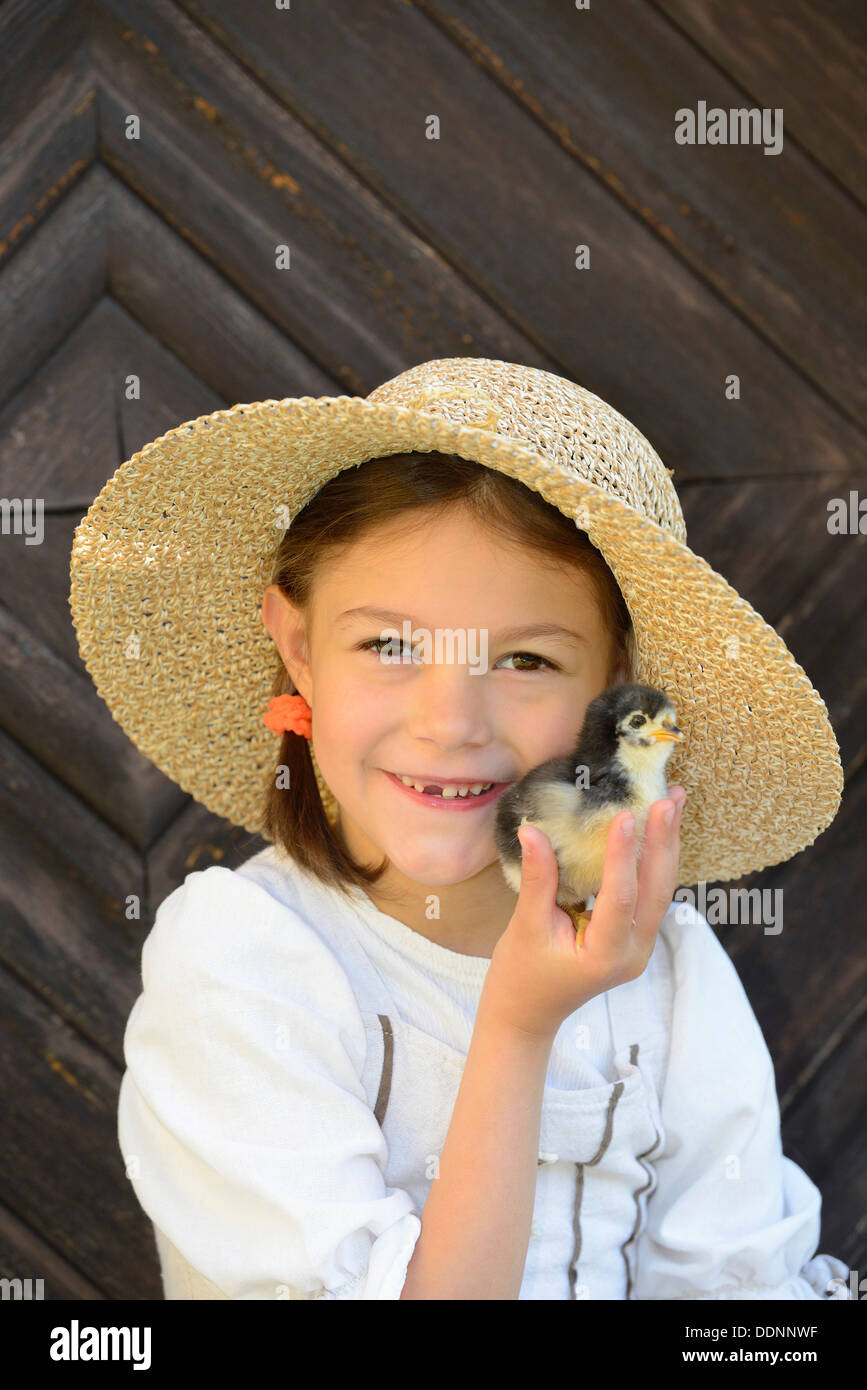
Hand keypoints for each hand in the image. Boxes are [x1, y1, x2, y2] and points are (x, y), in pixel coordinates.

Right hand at [484, 788, 685, 1040]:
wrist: (528, 1013)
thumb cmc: (522, 974)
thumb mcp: (526, 926)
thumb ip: (537, 879)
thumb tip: (533, 830)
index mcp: (605, 955)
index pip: (620, 898)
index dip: (623, 855)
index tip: (625, 814)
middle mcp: (633, 953)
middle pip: (657, 890)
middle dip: (664, 841)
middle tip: (669, 797)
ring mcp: (639, 946)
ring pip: (661, 890)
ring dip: (667, 845)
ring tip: (674, 800)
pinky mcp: (635, 937)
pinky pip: (651, 894)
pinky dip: (655, 859)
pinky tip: (658, 829)